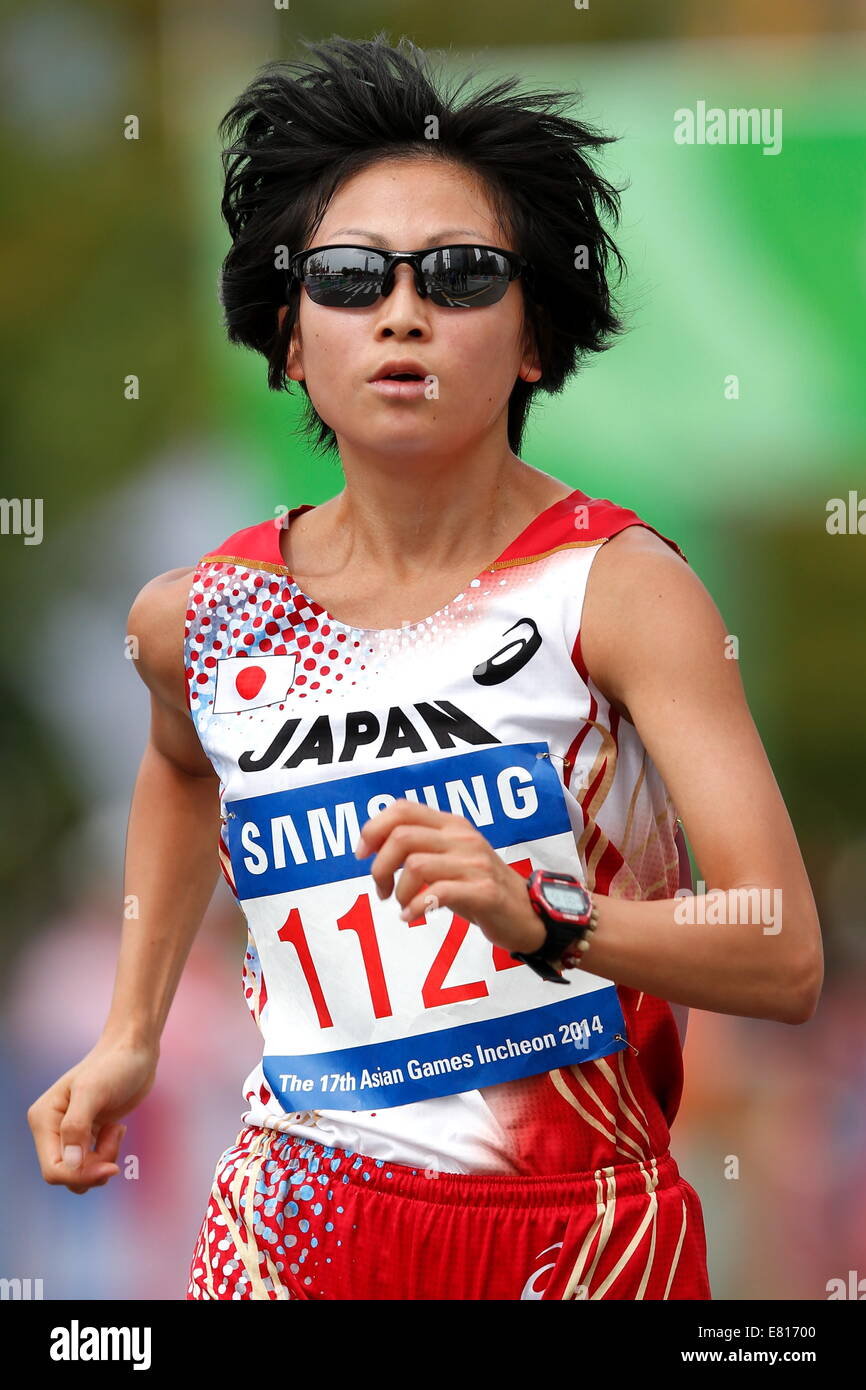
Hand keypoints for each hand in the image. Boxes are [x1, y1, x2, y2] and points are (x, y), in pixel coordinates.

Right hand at [28, 1037, 157, 1194]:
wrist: (134, 1051)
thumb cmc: (114, 1065)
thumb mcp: (93, 1091)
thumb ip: (76, 1127)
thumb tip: (71, 1164)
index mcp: (44, 1119)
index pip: (53, 1170)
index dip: (81, 1176)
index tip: (111, 1166)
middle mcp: (52, 1129)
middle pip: (69, 1175)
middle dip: (96, 1166)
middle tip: (116, 1135)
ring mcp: (69, 1133)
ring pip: (81, 1173)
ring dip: (104, 1159)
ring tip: (116, 1130)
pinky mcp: (88, 1135)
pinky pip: (93, 1163)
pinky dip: (109, 1153)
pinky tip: (117, 1128)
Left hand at [354, 798, 547, 954]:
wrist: (526, 912)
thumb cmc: (479, 886)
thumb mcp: (451, 856)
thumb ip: (420, 844)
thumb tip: (372, 844)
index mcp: (452, 824)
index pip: (403, 808)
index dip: (373, 828)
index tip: (362, 855)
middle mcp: (462, 837)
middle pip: (401, 837)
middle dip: (379, 866)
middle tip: (382, 890)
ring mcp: (474, 863)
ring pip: (415, 864)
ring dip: (398, 890)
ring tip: (401, 905)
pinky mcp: (483, 891)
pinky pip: (438, 892)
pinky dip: (415, 907)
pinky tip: (412, 916)